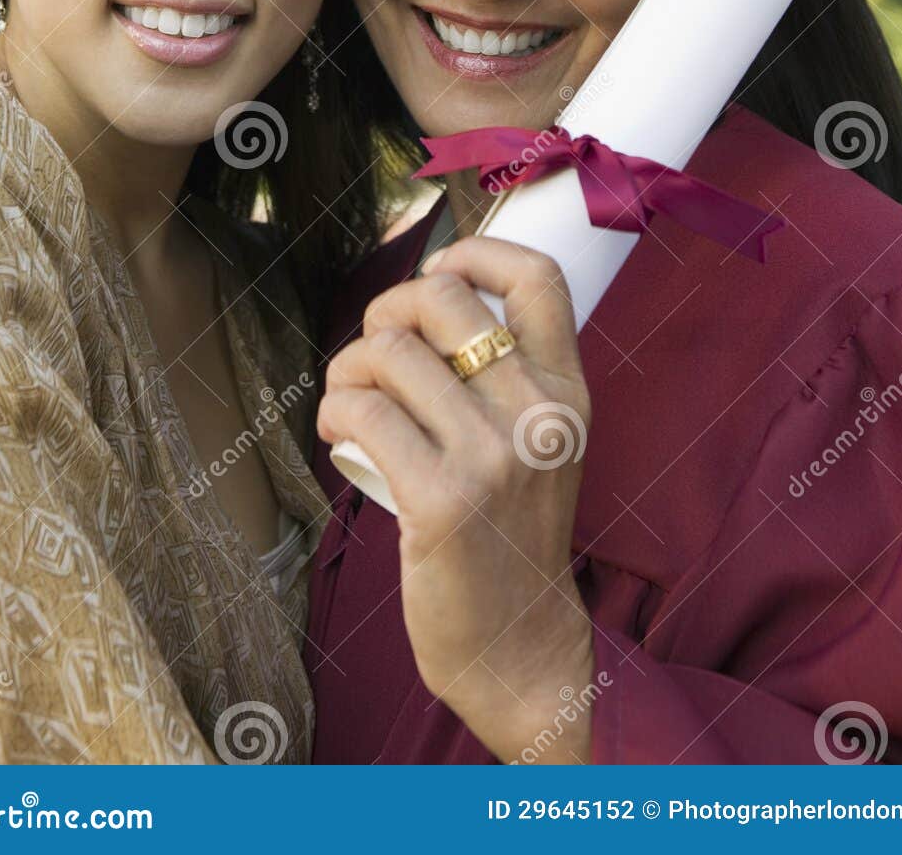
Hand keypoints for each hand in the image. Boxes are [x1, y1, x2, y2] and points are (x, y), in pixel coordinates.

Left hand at [317, 235, 596, 762]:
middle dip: (385, 313)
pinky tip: (339, 435)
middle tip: (375, 358)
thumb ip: (506, 377)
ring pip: (388, 352)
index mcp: (567, 393)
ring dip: (347, 370)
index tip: (439, 275)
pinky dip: (335, 413)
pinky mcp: (441, 500)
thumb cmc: (510, 536)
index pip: (537, 278)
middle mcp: (538, 414)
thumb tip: (428, 294)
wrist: (521, 648)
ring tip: (349, 404)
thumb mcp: (539, 444)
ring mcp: (492, 457)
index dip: (475, 252)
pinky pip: (362, 412)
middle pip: (441, 297)